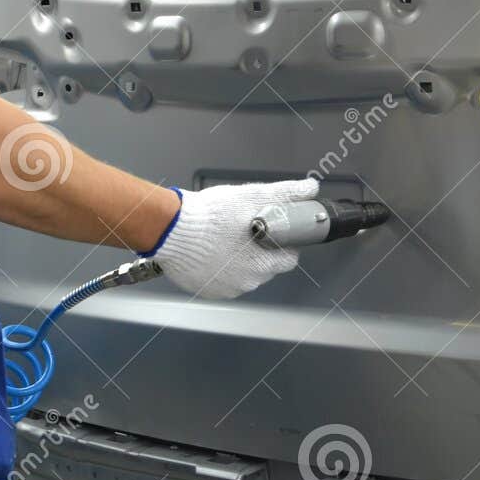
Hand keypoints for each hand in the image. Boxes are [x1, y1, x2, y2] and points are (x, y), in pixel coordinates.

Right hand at [146, 177, 318, 299]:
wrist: (171, 229)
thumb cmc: (210, 215)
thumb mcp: (252, 196)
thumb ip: (285, 194)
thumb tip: (309, 189)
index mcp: (264, 262)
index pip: (289, 257)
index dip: (284, 241)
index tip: (274, 230)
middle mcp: (248, 281)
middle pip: (267, 267)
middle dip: (262, 250)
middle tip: (246, 230)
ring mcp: (227, 289)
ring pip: (245, 275)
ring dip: (241, 260)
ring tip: (226, 239)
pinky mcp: (208, 290)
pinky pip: (224, 281)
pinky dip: (222, 268)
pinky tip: (213, 251)